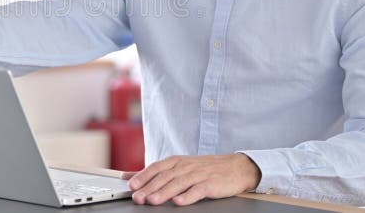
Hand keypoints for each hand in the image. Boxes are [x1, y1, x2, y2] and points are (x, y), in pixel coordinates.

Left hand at [127, 153, 260, 205]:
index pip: (156, 168)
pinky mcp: (211, 184)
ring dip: (164, 193)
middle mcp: (185, 166)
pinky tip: (179, 202)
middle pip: (164, 177)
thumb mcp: (180, 166)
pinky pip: (198, 190)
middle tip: (138, 197)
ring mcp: (198, 174)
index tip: (131, 185)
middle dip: (149, 187)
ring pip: (178, 183)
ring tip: (153, 201)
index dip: (143, 176)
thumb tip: (129, 176)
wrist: (235, 167)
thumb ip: (156, 172)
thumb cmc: (205, 168)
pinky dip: (188, 196)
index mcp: (176, 162)